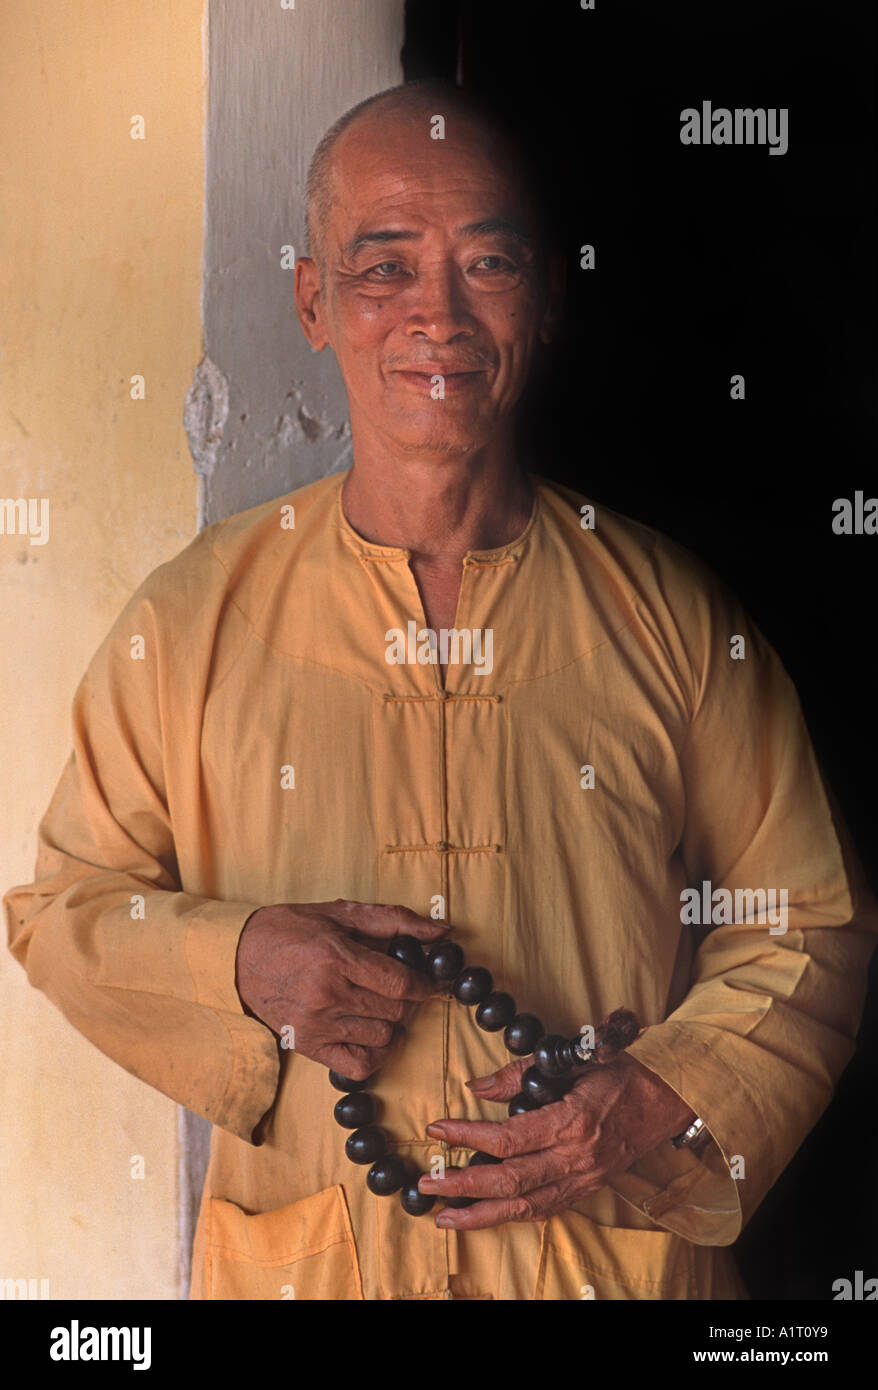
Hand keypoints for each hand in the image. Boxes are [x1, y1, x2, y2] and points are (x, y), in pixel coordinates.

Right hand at [235, 899, 447, 1078]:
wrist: (237, 957)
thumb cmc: (290, 930)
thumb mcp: (339, 913)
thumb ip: (393, 920)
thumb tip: (441, 929)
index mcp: (336, 957)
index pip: (399, 982)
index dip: (423, 984)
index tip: (426, 981)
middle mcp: (328, 994)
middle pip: (395, 1009)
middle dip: (408, 1000)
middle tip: (400, 989)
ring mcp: (317, 1024)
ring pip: (382, 1035)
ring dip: (392, 1023)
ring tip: (382, 1007)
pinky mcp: (308, 1046)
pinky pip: (358, 1064)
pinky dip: (376, 1055)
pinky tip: (375, 1035)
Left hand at [417, 1051, 697, 1228]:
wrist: (670, 1098)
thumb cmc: (623, 1072)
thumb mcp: (574, 1058)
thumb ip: (523, 1073)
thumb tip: (478, 1086)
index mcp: (573, 1123)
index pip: (509, 1139)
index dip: (468, 1135)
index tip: (437, 1128)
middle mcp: (577, 1159)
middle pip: (510, 1181)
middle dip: (464, 1186)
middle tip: (429, 1183)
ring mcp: (584, 1179)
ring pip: (524, 1207)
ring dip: (481, 1214)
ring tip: (445, 1217)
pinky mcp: (588, 1188)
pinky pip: (544, 1210)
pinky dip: (512, 1215)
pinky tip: (487, 1215)